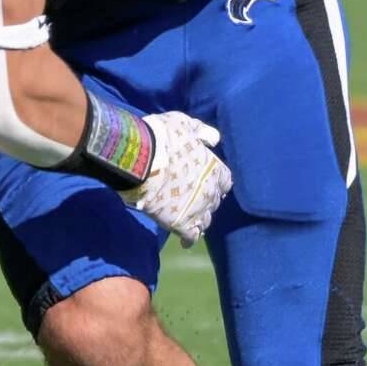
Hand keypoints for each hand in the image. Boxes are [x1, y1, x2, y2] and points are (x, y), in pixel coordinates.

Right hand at [119, 113, 230, 245]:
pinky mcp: (180, 223)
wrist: (141, 157)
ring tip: (190, 219)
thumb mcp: (184, 124)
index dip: (217, 182)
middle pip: (214, 201)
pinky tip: (185, 241)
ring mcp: (197, 209)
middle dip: (207, 200)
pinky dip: (189, 239)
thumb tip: (216, 139)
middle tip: (195, 199)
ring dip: (199, 218)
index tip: (211, 183)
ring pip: (205, 220)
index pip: (225, 180)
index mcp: (214, 168)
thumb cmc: (161, 136)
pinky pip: (191, 236)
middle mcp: (210, 191)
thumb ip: (202, 131)